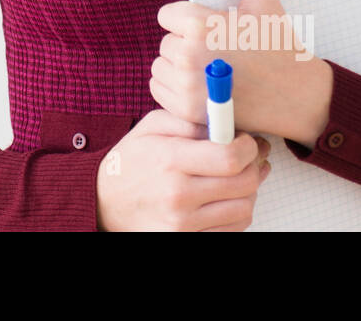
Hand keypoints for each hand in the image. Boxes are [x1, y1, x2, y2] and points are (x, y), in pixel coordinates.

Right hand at [95, 109, 271, 230]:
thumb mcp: (152, 127)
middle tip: (253, 156)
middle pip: (244, 184)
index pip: (230, 157)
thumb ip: (190, 120)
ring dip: (251, 190)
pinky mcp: (186, 240)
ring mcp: (183, 224)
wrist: (104, 202)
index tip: (248, 140)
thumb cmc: (131, 161)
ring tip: (241, 176)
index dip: (249, 147)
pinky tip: (229, 197)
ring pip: (244, 209)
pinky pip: (233, 229)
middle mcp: (178, 195)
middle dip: (255, 165)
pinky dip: (238, 211)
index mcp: (170, 160)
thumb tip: (228, 123)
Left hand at [149, 0, 333, 145]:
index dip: (187, 20)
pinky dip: (175, 90)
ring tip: (210, 69)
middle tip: (218, 51)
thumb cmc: (280, 46)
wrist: (299, 97)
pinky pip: (160, 90)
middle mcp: (188, 55)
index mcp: (200, 24)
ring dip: (178, 67)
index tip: (211, 28)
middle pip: (166, 40)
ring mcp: (186, 86)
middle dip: (186, 44)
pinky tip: (203, 87)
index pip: (167, 14)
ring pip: (160, 66)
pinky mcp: (186, 110)